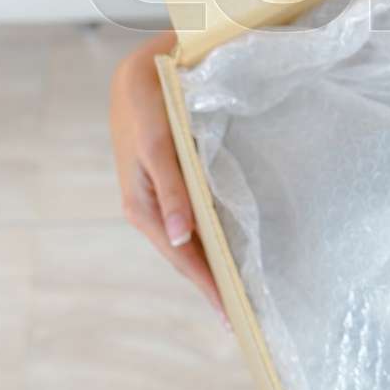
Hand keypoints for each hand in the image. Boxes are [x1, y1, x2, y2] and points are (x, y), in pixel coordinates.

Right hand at [108, 29, 229, 329]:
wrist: (142, 71)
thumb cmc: (149, 107)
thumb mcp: (157, 147)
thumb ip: (171, 191)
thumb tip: (183, 238)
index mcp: (145, 209)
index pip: (184, 261)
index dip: (208, 288)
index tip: (233, 316)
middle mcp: (156, 211)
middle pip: (190, 260)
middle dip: (215, 288)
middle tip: (247, 318)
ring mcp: (166, 200)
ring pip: (196, 244)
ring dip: (217, 269)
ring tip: (244, 294)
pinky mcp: (178, 185)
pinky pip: (200, 223)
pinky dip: (216, 242)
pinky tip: (234, 251)